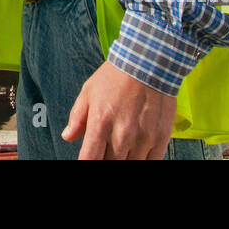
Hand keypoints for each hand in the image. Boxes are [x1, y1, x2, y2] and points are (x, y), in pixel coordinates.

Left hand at [61, 59, 176, 159]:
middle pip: (110, 165)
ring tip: (121, 150)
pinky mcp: (160, 138)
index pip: (89, 159)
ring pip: (131, 166)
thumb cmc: (117, 77)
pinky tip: (136, 152)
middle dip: (105, 160)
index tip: (88, 159)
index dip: (86, 165)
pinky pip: (151, 163)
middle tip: (105, 150)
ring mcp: (143, 138)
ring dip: (124, 160)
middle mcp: (122, 134)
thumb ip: (77, 117)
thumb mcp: (89, 91)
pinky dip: (142, 161)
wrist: (149, 63)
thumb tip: (68, 136)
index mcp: (100, 123)